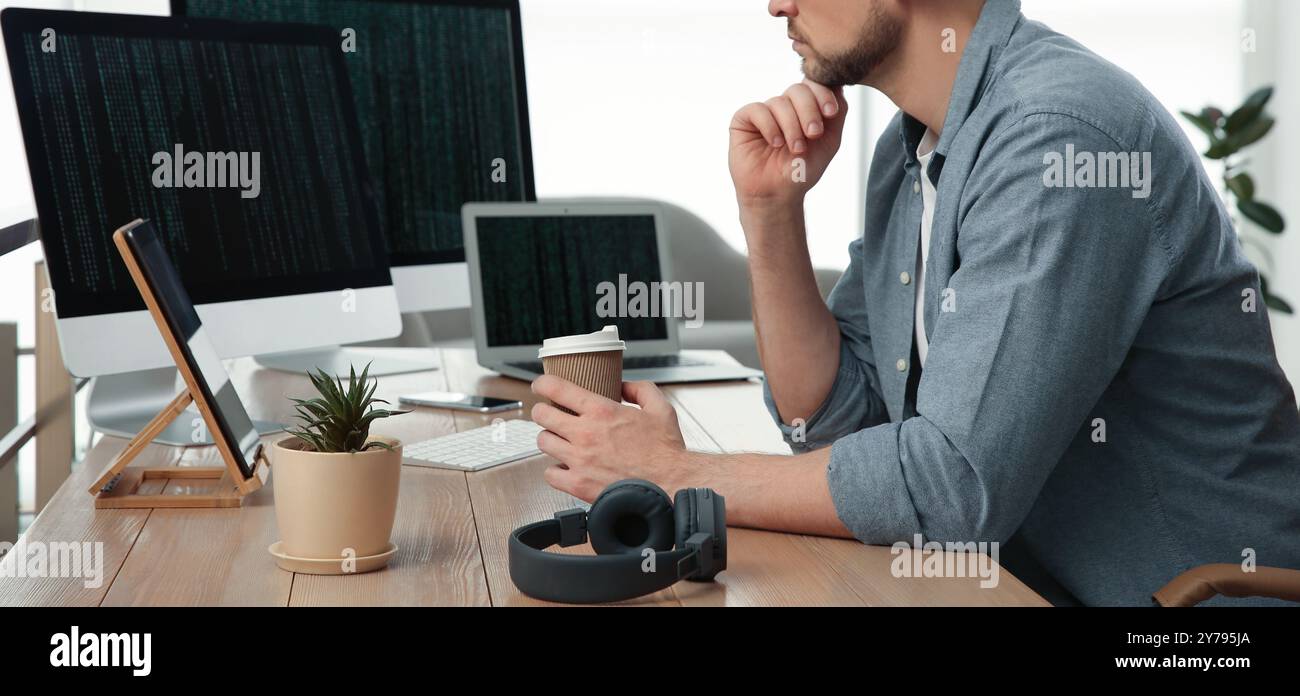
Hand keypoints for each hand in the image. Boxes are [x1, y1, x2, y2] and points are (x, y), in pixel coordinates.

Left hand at [530, 376, 688, 502]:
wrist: (671, 484)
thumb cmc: (666, 452)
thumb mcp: (660, 408)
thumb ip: (640, 390)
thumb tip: (624, 386)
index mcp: (602, 411)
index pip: (557, 388)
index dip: (543, 383)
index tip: (541, 385)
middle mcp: (585, 434)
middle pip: (542, 415)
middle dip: (543, 411)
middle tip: (548, 413)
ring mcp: (579, 460)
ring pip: (542, 442)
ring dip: (549, 439)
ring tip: (559, 440)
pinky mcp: (578, 485)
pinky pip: (550, 474)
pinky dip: (554, 470)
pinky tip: (565, 467)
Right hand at [728, 80, 847, 208]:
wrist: (777, 194)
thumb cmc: (802, 170)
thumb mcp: (829, 141)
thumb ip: (838, 112)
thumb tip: (838, 84)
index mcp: (805, 107)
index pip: (814, 85)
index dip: (823, 93)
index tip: (830, 112)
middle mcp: (784, 106)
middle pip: (798, 90)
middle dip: (809, 111)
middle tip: (813, 133)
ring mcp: (764, 111)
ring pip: (779, 102)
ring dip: (791, 126)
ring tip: (795, 148)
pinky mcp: (744, 119)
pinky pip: (758, 110)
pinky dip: (770, 126)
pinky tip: (775, 143)